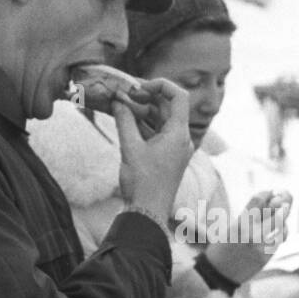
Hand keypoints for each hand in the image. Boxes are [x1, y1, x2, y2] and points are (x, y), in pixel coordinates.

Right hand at [113, 76, 191, 221]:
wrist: (147, 212)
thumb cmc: (143, 182)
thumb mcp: (130, 148)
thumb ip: (124, 120)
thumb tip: (117, 100)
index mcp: (179, 134)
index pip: (178, 96)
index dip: (160, 85)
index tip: (138, 87)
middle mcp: (181, 138)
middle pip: (167, 107)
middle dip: (145, 97)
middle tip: (123, 92)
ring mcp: (174, 147)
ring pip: (160, 119)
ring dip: (141, 110)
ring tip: (120, 103)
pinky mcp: (166, 155)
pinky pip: (156, 132)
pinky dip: (142, 124)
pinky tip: (124, 119)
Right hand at [205, 189, 292, 283]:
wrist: (218, 273)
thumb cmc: (222, 248)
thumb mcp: (230, 228)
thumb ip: (248, 216)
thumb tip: (270, 200)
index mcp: (239, 223)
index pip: (259, 199)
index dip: (266, 193)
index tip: (269, 192)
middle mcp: (252, 233)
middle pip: (275, 210)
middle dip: (282, 201)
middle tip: (283, 197)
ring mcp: (261, 245)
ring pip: (281, 225)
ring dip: (284, 216)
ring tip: (284, 211)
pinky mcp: (267, 256)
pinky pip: (279, 239)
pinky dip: (282, 231)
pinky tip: (280, 228)